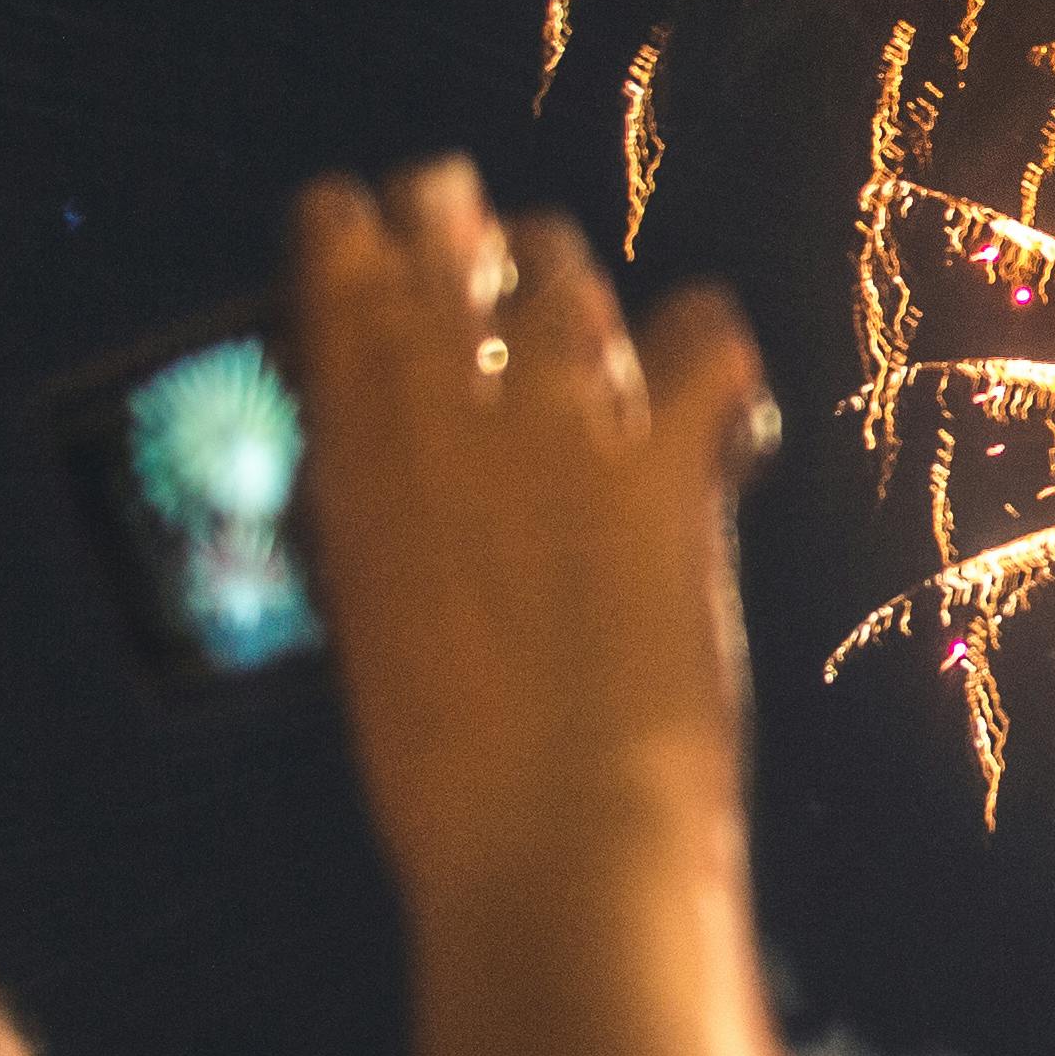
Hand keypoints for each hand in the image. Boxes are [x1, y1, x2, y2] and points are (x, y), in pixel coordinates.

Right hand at [287, 156, 775, 925]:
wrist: (557, 842)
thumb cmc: (454, 778)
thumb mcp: (379, 626)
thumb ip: (386, 527)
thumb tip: (401, 480)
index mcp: (356, 457)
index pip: (340, 274)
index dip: (355, 228)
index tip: (360, 213)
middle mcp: (452, 413)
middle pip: (450, 238)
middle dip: (456, 220)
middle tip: (469, 224)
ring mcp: (564, 425)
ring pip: (565, 273)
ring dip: (566, 281)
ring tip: (573, 308)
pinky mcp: (670, 463)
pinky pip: (705, 340)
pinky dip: (709, 349)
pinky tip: (714, 393)